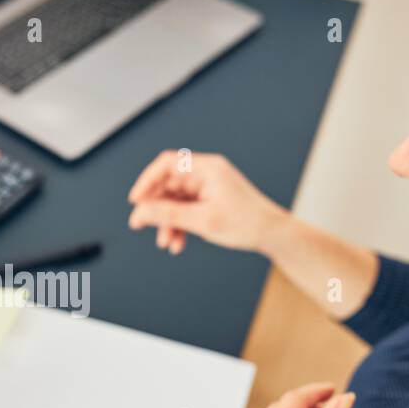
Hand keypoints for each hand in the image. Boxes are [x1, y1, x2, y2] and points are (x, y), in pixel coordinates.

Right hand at [127, 150, 287, 254]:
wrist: (272, 235)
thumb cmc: (246, 223)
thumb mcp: (202, 221)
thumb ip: (168, 215)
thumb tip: (139, 212)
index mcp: (207, 168)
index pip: (167, 164)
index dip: (147, 181)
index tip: (135, 201)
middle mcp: (206, 174)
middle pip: (168, 185)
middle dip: (155, 209)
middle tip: (141, 227)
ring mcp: (208, 188)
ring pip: (174, 201)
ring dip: (167, 222)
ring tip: (167, 243)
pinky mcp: (209, 201)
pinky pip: (185, 210)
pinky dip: (179, 226)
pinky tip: (178, 243)